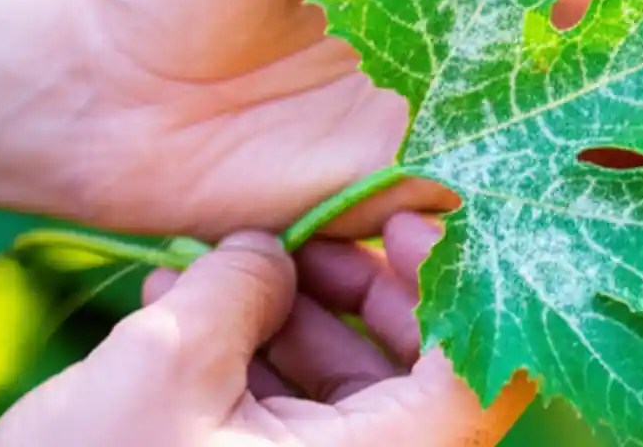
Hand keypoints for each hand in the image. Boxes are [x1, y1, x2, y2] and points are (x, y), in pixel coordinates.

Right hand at [0, 218, 532, 445]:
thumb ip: (237, 289)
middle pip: (417, 374)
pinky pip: (298, 421)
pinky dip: (260, 361)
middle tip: (308, 241)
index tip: (403, 222)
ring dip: (297, 318)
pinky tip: (194, 312)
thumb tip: (272, 252)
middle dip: (362, 292)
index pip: (479, 374)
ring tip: (230, 267)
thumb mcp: (164, 369)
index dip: (455, 283)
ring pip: (352, 394)